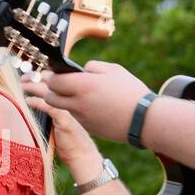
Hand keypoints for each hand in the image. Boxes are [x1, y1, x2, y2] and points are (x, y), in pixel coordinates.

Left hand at [20, 75, 103, 180]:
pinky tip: (28, 101)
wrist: (83, 156)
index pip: (59, 81)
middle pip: (53, 83)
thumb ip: (54, 110)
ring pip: (49, 92)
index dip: (45, 75)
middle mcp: (73, 102)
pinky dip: (36, 102)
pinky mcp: (64, 120)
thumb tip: (37, 102)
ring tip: (23, 85)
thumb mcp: (63, 121)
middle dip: (37, 77)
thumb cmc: (72, 140)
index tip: (32, 73)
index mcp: (75, 99)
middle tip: (24, 77)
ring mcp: (69, 110)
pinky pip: (47, 106)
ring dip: (33, 86)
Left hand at [36, 60, 153, 144]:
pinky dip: (78, 110)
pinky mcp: (89, 127)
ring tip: (78, 93)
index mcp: (82, 85)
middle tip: (58, 84)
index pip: (53, 81)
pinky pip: (76, 116)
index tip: (55, 73)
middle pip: (50, 98)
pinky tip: (92, 105)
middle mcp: (78, 103)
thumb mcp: (114, 70)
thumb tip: (81, 70)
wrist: (144, 120)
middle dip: (51, 90)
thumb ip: (93, 67)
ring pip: (62, 107)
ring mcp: (82, 118)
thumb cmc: (131, 91)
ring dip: (64, 100)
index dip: (52, 76)